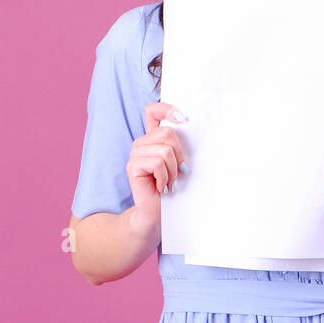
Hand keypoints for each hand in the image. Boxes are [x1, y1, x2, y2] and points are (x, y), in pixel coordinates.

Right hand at [125, 102, 188, 230]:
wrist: (159, 213)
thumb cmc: (172, 188)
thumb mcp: (180, 163)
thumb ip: (181, 145)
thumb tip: (191, 128)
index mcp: (153, 138)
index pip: (153, 111)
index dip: (166, 109)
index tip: (183, 118)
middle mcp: (142, 142)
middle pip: (168, 132)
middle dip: (179, 155)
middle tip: (177, 172)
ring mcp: (135, 153)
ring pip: (165, 150)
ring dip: (173, 170)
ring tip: (168, 181)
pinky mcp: (132, 165)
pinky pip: (157, 162)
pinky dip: (164, 176)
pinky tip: (161, 186)